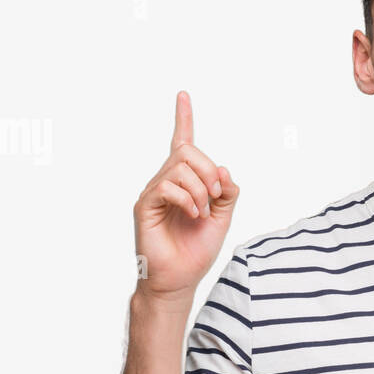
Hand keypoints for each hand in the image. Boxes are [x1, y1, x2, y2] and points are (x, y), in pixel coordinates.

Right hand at [133, 91, 239, 303]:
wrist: (180, 279)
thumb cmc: (197, 249)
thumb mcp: (223, 216)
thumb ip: (228, 191)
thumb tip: (224, 169)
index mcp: (184, 181)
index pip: (182, 143)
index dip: (183, 118)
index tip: (183, 95)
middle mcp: (166, 182)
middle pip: (187, 152)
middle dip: (209, 169)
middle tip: (217, 194)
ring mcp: (154, 193)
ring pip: (179, 167)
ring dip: (200, 188)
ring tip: (203, 211)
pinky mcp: (145, 206)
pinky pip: (167, 187)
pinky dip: (188, 199)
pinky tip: (194, 215)